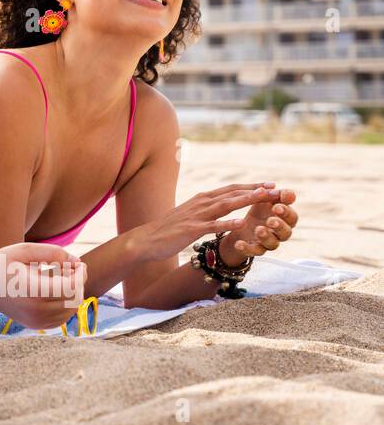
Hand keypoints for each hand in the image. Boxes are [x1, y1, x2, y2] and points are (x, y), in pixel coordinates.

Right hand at [0, 242, 87, 329]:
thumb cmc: (3, 265)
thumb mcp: (24, 250)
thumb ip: (52, 252)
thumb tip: (77, 261)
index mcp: (33, 290)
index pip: (71, 287)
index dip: (81, 274)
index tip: (79, 263)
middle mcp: (36, 310)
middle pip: (74, 299)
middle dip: (79, 283)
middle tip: (72, 268)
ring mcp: (37, 321)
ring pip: (71, 309)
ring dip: (74, 293)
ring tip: (61, 277)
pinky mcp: (37, 325)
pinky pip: (63, 317)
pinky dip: (66, 304)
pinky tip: (55, 291)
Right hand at [131, 183, 286, 262]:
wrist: (147, 239)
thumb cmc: (169, 229)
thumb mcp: (190, 213)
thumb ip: (206, 208)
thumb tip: (220, 205)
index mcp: (202, 199)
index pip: (231, 189)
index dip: (251, 187)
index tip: (270, 186)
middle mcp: (201, 203)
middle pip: (232, 193)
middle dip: (255, 191)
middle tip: (276, 189)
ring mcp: (197, 216)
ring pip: (225, 205)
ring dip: (245, 200)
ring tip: (263, 197)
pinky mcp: (191, 230)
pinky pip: (212, 226)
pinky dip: (227, 223)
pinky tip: (241, 223)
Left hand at [219, 188, 297, 264]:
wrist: (240, 227)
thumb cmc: (258, 212)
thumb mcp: (264, 201)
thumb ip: (273, 196)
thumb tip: (283, 191)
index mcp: (283, 219)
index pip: (292, 217)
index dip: (287, 212)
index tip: (277, 206)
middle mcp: (279, 233)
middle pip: (286, 233)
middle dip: (279, 226)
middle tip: (270, 220)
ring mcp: (267, 242)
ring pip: (273, 244)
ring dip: (266, 237)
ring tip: (258, 229)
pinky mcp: (254, 249)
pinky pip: (253, 251)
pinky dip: (246, 248)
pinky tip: (239, 243)